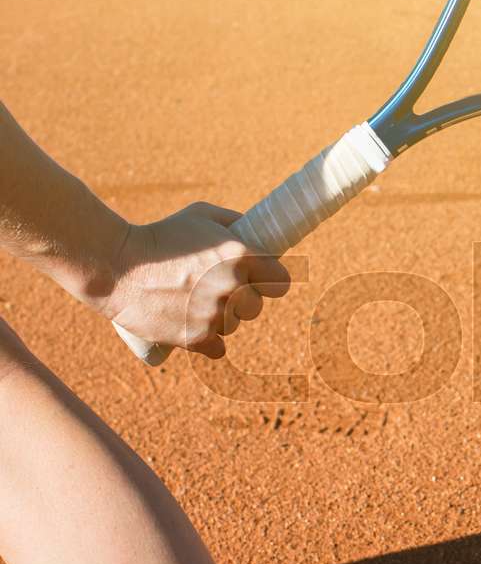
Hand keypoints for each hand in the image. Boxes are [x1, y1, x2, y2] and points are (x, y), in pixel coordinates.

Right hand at [97, 203, 289, 358]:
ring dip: (221, 319)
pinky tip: (199, 330)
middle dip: (242, 299)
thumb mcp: (200, 215)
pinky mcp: (195, 337)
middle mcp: (233, 287)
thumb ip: (234, 222)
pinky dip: (209, 342)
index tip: (260, 280)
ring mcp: (214, 314)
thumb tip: (259, 232)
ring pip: (233, 325)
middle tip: (218, 291)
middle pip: (256, 306)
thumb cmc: (161, 235)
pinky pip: (218, 348)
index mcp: (242, 256)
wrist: (116, 265)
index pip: (281, 281)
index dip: (271, 280)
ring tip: (195, 304)